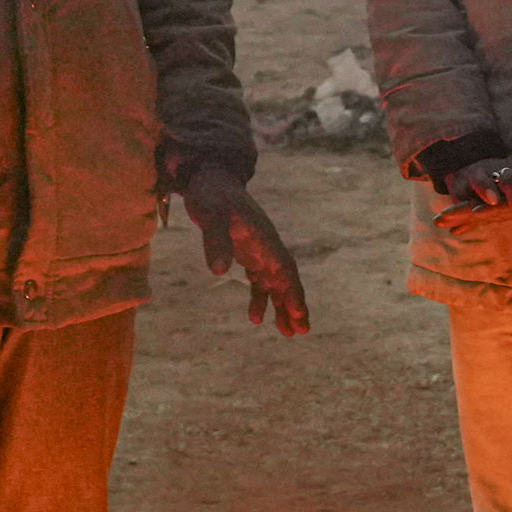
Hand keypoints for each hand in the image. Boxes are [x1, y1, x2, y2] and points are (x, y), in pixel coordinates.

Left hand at [175, 166, 309, 336]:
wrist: (209, 179)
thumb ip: (215, 240)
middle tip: (302, 332)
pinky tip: (255, 317)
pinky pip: (259, 280)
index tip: (299, 314)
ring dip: (281, 305)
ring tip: (287, 332)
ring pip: (275, 282)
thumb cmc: (211, 194)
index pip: (284, 268)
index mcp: (263, 237)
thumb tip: (219, 271)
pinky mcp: (247, 253)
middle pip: (285, 279)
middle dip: (294, 304)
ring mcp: (258, 250)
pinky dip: (260, 298)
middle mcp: (266, 245)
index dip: (292, 291)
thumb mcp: (210, 215)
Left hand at [433, 153, 511, 247]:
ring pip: (504, 202)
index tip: (450, 226)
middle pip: (492, 204)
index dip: (474, 217)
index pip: (498, 212)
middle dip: (465, 213)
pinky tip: (491, 214)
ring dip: (480, 211)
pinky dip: (510, 210)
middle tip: (439, 221)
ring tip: (456, 220)